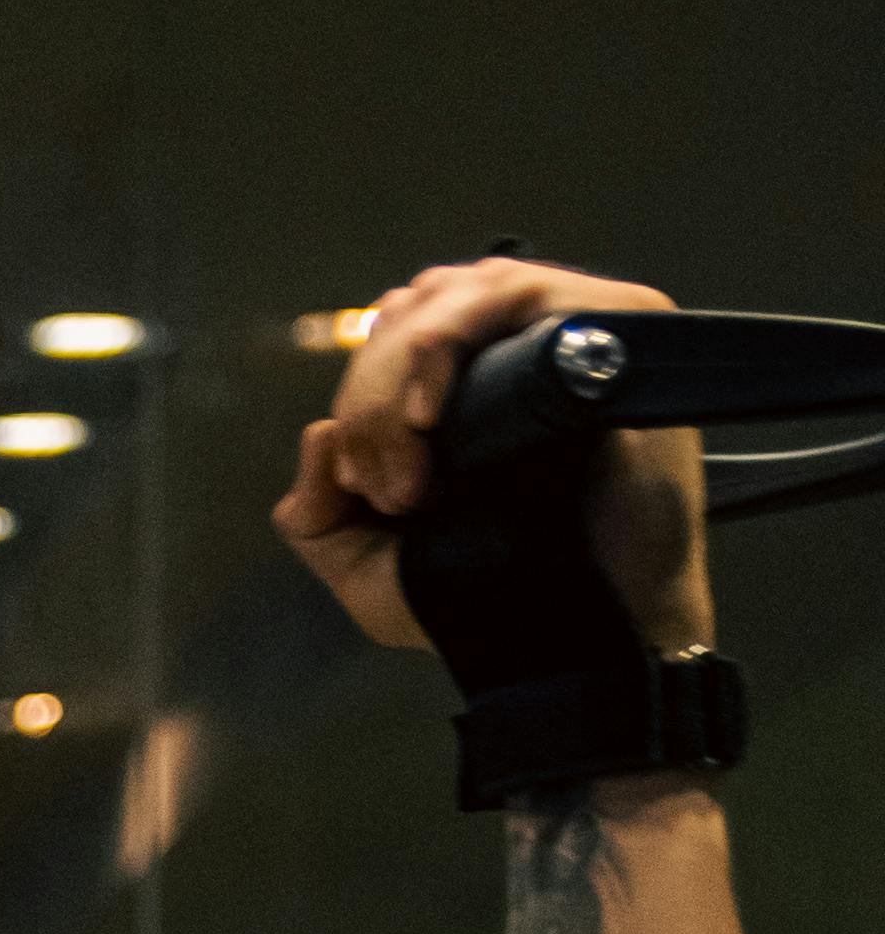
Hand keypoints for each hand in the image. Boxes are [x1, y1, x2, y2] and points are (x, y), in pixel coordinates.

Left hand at [272, 251, 714, 662]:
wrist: (578, 639)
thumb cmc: (488, 605)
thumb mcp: (371, 570)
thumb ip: (320, 513)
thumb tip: (317, 436)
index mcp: (479, 382)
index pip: (405, 324)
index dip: (362, 389)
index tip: (357, 483)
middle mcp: (528, 344)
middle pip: (425, 303)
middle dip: (372, 394)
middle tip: (382, 489)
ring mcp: (577, 330)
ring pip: (459, 295)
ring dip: (400, 378)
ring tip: (407, 478)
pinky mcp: (616, 330)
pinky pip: (512, 295)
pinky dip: (448, 344)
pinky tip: (426, 419)